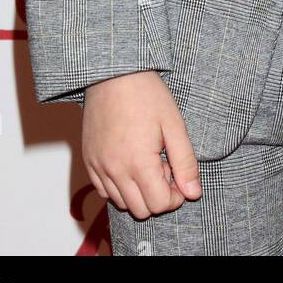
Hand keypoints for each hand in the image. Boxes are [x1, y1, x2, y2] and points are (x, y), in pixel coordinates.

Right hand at [82, 70, 201, 217]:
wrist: (113, 72)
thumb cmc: (146, 94)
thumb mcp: (174, 125)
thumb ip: (185, 163)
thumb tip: (193, 193)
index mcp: (139, 163)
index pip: (160, 205)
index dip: (175, 195)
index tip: (178, 174)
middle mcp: (115, 171)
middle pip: (141, 210)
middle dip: (158, 195)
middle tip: (163, 166)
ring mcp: (98, 167)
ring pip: (122, 203)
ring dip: (138, 192)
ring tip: (146, 161)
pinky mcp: (88, 160)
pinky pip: (104, 191)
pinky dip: (119, 186)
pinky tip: (129, 162)